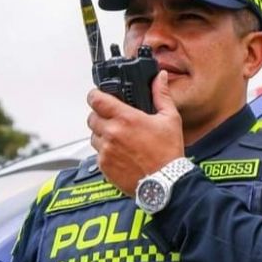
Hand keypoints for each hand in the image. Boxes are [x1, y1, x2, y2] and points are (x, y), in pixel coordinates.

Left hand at [86, 70, 184, 195]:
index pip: (95, 99)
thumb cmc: (168, 153)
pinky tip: (122, 153)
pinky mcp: (104, 166)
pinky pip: (98, 154)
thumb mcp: (170, 119)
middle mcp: (111, 133)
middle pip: (92, 117)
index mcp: (125, 118)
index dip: (95, 95)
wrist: (165, 183)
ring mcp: (105, 150)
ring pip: (94, 136)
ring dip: (102, 134)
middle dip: (101, 115)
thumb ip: (161, 95)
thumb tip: (160, 78)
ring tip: (120, 139)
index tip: (100, 96)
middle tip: (115, 120)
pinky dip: (106, 152)